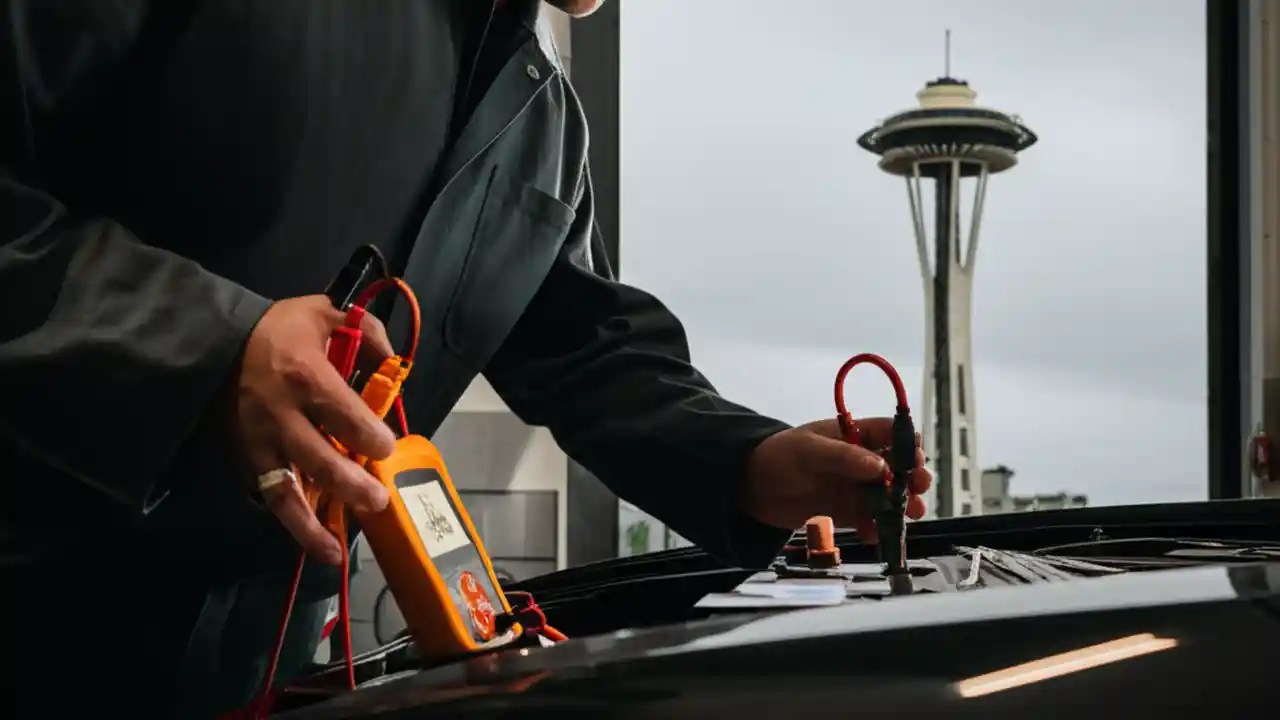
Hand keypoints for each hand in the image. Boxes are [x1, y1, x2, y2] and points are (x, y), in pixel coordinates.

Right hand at [234, 295, 396, 564]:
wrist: (213, 342)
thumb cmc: (276, 329)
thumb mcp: (323, 313)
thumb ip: (368, 333)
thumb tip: (395, 362)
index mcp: (306, 376)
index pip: (345, 416)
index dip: (371, 438)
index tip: (386, 448)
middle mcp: (281, 415)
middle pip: (320, 461)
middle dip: (352, 486)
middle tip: (378, 501)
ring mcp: (259, 441)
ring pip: (286, 492)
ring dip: (312, 525)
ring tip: (337, 550)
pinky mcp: (244, 457)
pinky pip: (270, 495)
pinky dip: (291, 522)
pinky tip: (315, 540)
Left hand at [743, 417, 932, 542]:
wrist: (750, 487)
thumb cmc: (778, 457)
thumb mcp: (810, 451)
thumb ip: (844, 458)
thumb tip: (880, 466)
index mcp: (852, 435)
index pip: (889, 433)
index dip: (906, 444)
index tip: (915, 460)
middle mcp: (858, 461)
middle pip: (896, 466)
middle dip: (912, 477)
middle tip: (920, 489)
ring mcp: (853, 487)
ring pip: (887, 495)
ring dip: (901, 505)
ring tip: (911, 515)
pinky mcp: (844, 511)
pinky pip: (868, 519)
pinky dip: (875, 527)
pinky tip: (875, 533)